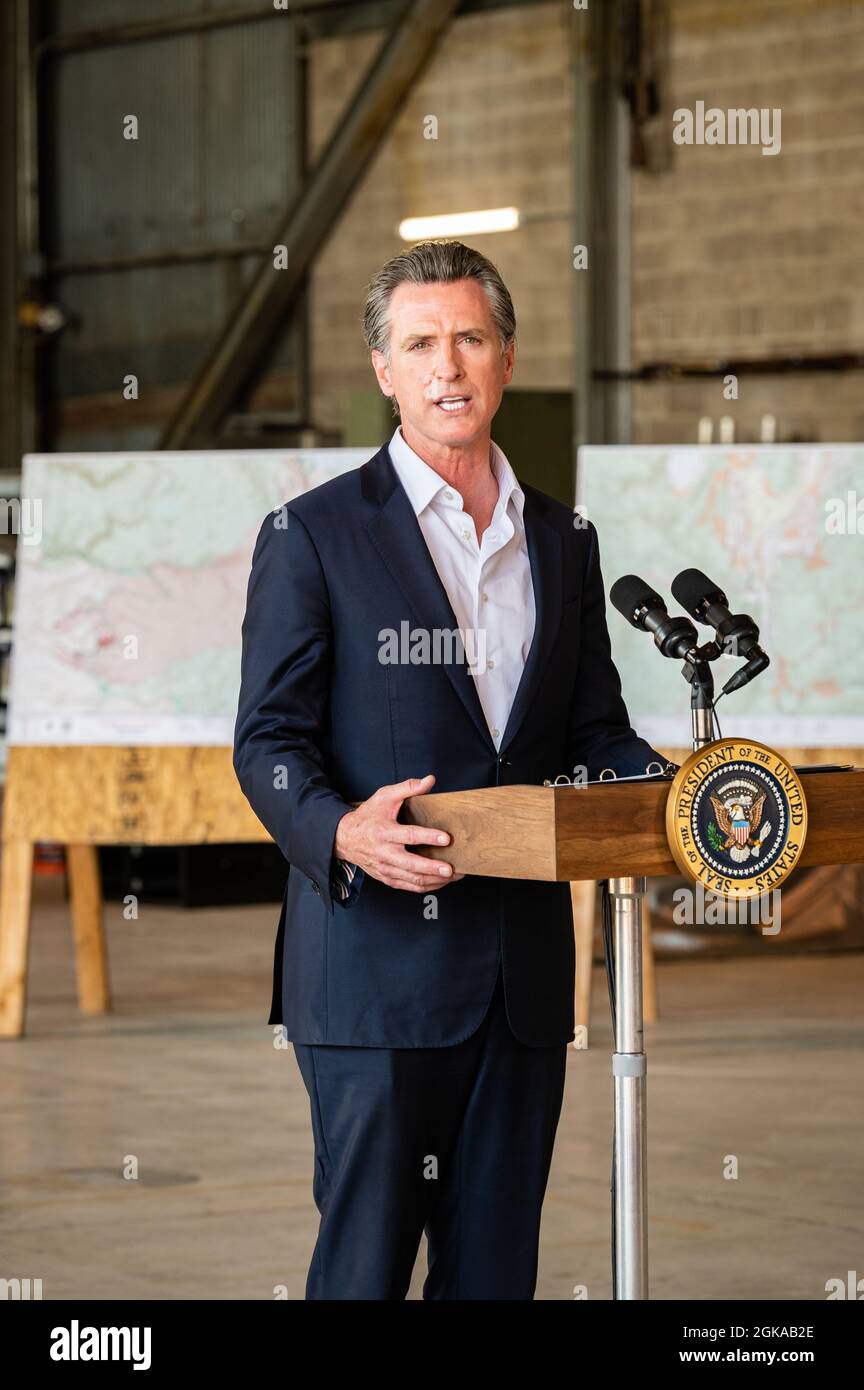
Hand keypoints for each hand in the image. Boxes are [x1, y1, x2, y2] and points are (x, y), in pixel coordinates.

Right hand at [334, 774, 464, 892]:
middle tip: (450, 869)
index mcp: (385, 832)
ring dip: (434, 880)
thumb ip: (408, 788)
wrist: (345, 838)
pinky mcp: (387, 877)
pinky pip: (408, 886)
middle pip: (411, 864)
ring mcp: (385, 868)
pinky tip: (440, 882)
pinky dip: (426, 886)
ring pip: (412, 879)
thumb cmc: (368, 816)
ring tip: (452, 876)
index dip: (428, 837)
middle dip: (432, 868)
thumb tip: (430, 780)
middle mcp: (384, 853)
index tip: (446, 838)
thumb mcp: (384, 797)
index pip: (409, 836)